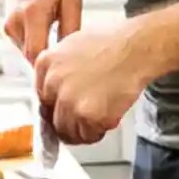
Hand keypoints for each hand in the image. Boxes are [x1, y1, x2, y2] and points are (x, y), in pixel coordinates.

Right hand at [5, 0, 82, 63]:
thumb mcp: (72, 0)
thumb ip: (71, 28)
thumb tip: (68, 55)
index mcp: (31, 14)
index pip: (36, 54)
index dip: (50, 66)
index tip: (66, 69)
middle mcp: (14, 22)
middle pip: (31, 57)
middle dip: (48, 61)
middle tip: (68, 58)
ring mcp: (8, 26)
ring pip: (28, 53)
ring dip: (43, 51)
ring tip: (59, 38)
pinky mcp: (8, 28)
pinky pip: (25, 46)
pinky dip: (37, 44)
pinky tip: (48, 33)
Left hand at [34, 24, 149, 144]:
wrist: (137, 47)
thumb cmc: (113, 43)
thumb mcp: (73, 45)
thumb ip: (58, 68)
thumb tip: (54, 89)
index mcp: (45, 63)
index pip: (41, 98)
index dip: (56, 106)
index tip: (62, 111)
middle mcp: (53, 83)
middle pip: (51, 118)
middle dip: (67, 121)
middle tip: (83, 117)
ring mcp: (69, 101)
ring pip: (67, 132)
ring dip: (82, 130)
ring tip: (98, 117)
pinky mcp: (88, 116)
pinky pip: (89, 136)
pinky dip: (99, 131)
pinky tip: (109, 115)